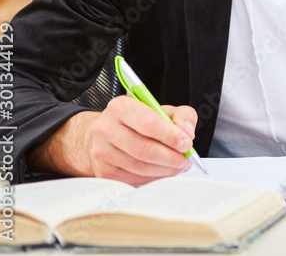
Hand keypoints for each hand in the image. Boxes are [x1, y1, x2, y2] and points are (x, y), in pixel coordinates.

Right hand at [32, 96, 198, 183]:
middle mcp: (106, 128)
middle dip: (170, 156)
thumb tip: (188, 132)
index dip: (168, 132)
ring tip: (178, 166)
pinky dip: (151, 178)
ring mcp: (99, 152)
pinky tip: (160, 173)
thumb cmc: (136, 121)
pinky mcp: (100, 172)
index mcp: (121, 106)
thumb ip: (181, 115)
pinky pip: (131, 179)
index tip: (185, 141)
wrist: (97, 137)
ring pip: (138, 165)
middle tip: (186, 159)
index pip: (145, 118)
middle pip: (142, 147)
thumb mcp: (159, 109)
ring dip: (164, 169)